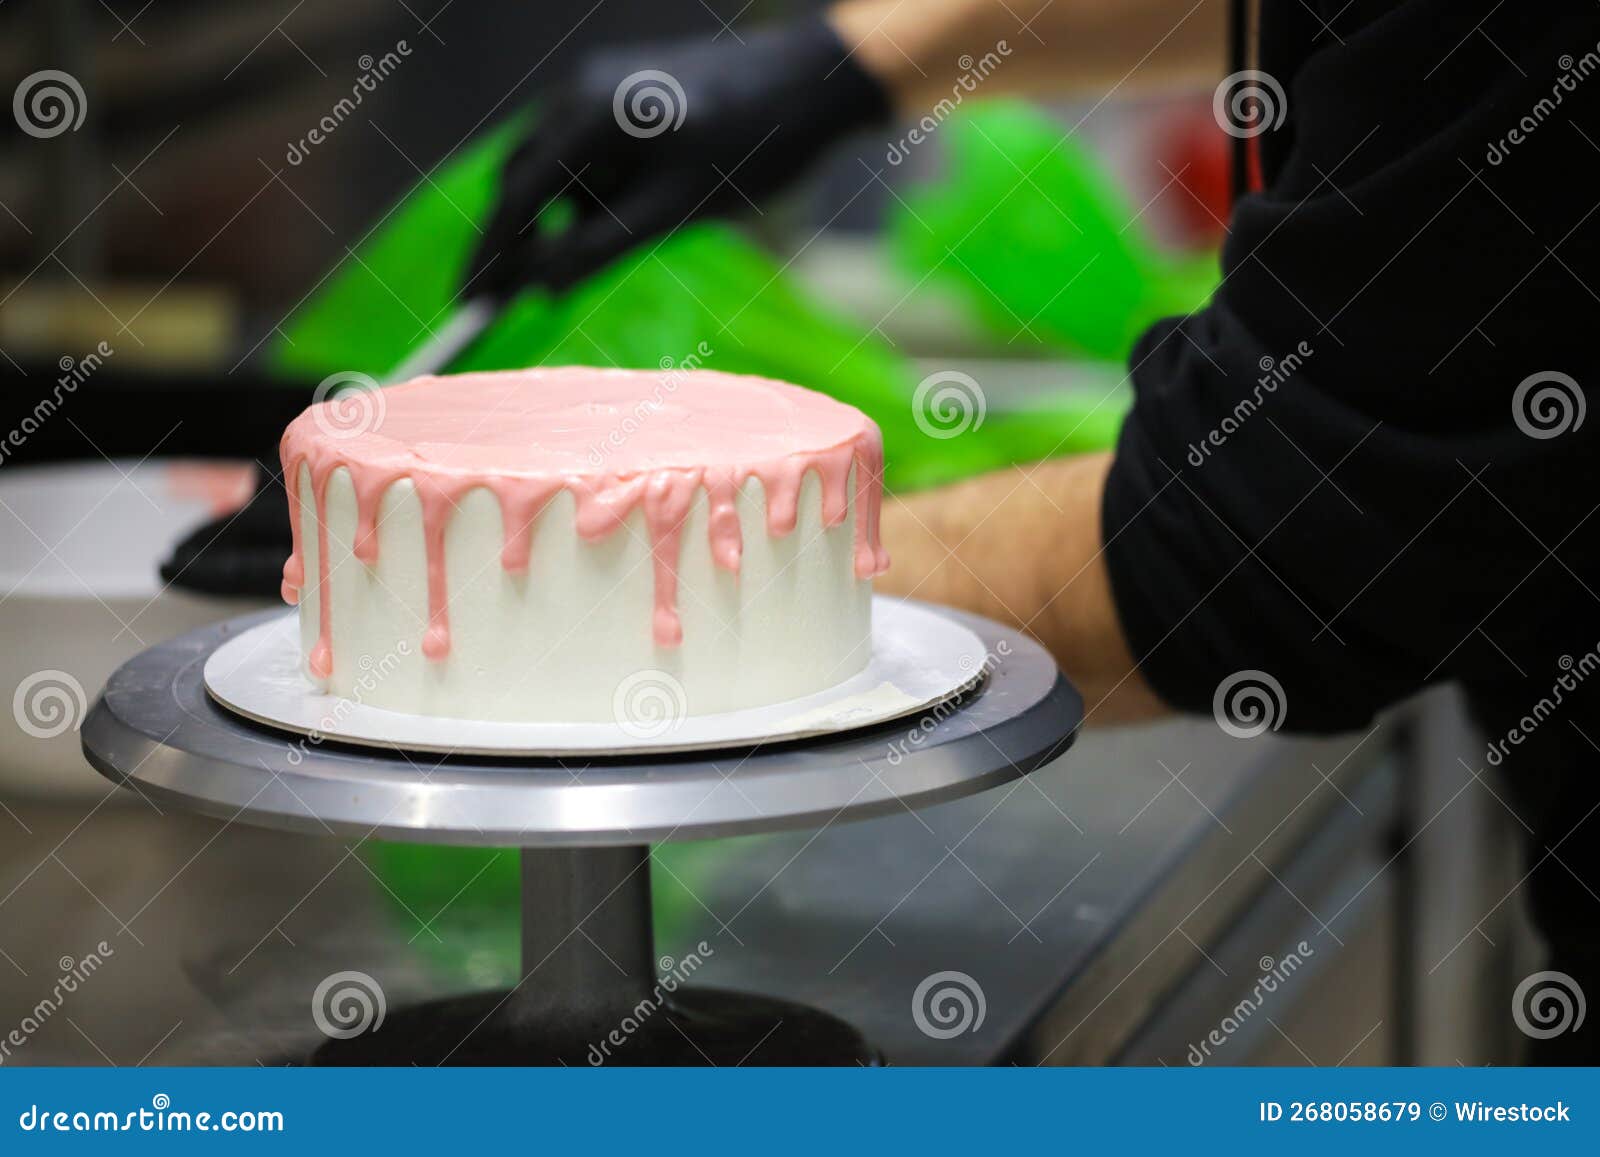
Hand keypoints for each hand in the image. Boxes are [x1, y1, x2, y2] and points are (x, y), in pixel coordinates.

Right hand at [463, 15, 889, 299]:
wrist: (809, 83)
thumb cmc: (751, 147)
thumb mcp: (672, 212)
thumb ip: (599, 249)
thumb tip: (539, 290)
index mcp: (587, 116)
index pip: (516, 198)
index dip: (489, 257)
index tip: (467, 305)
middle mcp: (579, 93)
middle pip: (521, 180)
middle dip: (511, 244)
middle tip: (500, 306)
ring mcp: (598, 89)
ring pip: (551, 170)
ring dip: (551, 224)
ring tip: (561, 276)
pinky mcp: (622, 96)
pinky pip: (582, 156)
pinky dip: (582, 198)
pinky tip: (606, 231)